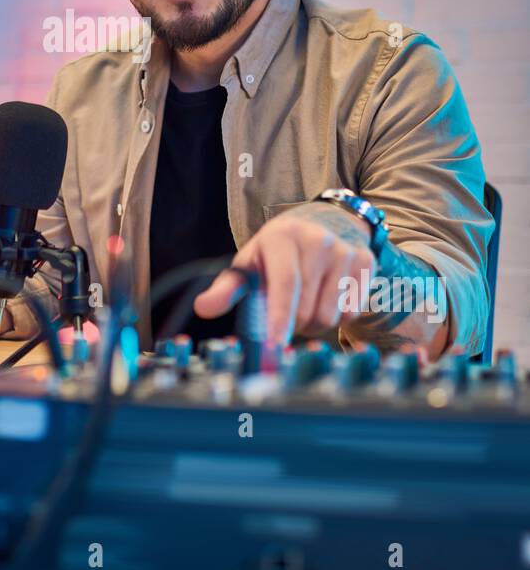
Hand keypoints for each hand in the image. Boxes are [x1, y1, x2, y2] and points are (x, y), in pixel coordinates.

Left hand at [193, 208, 374, 345]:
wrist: (320, 225)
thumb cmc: (276, 254)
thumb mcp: (249, 265)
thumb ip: (227, 289)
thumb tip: (203, 308)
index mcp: (282, 237)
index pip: (284, 283)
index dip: (280, 317)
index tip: (275, 344)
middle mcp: (317, 240)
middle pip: (306, 308)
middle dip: (293, 323)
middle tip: (285, 312)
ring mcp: (345, 251)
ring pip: (330, 315)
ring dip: (315, 322)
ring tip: (306, 302)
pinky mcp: (366, 262)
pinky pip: (351, 312)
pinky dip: (337, 315)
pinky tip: (327, 297)